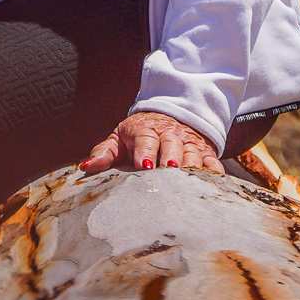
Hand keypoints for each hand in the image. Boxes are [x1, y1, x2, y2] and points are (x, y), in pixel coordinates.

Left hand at [79, 110, 221, 174]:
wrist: (171, 116)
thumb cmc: (139, 135)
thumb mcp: (119, 139)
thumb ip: (104, 153)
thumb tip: (86, 166)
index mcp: (146, 130)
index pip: (146, 139)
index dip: (146, 151)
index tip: (144, 166)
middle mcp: (170, 134)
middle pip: (172, 145)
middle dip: (171, 157)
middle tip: (169, 170)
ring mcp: (190, 143)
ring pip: (194, 153)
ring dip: (192, 166)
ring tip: (189, 181)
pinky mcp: (206, 151)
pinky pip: (213, 162)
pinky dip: (214, 172)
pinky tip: (213, 183)